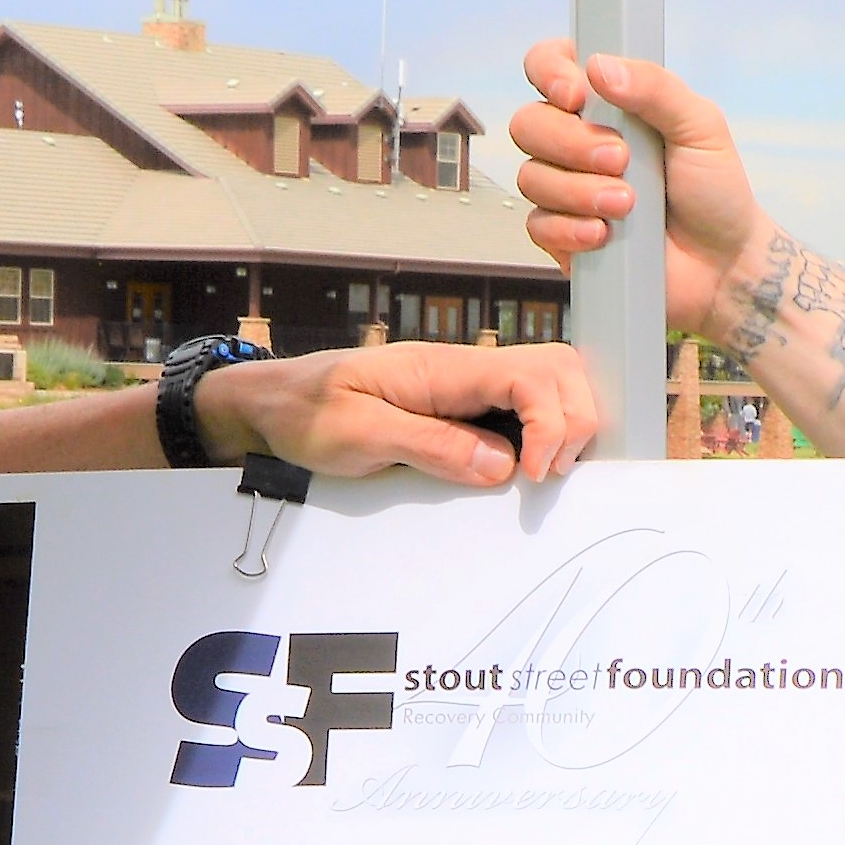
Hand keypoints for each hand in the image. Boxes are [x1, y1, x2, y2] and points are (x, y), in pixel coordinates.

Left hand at [215, 340, 605, 488]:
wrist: (271, 403)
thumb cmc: (305, 413)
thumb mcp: (357, 436)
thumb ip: (430, 446)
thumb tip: (502, 464)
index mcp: (441, 367)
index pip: (530, 374)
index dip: (552, 424)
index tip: (533, 474)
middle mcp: (463, 368)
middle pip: (558, 369)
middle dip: (573, 421)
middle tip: (546, 476)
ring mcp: (465, 385)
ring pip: (548, 383)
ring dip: (563, 425)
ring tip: (541, 474)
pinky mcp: (460, 405)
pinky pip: (519, 408)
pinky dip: (539, 434)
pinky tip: (524, 468)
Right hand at [511, 45, 770, 338]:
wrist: (723, 263)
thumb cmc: (715, 190)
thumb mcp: (701, 127)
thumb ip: (656, 88)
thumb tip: (600, 67)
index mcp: (606, 103)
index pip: (549, 65)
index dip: (549, 73)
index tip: (578, 95)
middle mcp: (576, 141)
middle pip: (528, 123)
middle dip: (570, 142)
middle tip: (622, 160)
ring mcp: (567, 189)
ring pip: (532, 177)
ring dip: (579, 191)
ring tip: (628, 205)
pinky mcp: (564, 235)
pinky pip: (538, 226)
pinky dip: (570, 229)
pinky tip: (604, 234)